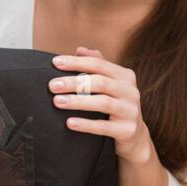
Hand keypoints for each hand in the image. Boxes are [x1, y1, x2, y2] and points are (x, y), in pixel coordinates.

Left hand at [48, 46, 151, 163]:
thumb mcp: (111, 84)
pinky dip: (86, 124)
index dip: (76, 62)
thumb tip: (80, 49)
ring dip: (77, 101)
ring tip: (57, 101)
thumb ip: (98, 65)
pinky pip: (103, 127)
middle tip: (52, 85)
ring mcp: (130, 111)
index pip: (98, 64)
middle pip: (100, 82)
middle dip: (74, 82)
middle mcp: (131, 91)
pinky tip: (69, 122)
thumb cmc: (117, 105)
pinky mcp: (127, 130)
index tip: (55, 63)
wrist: (134, 135)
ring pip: (102, 103)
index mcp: (125, 76)